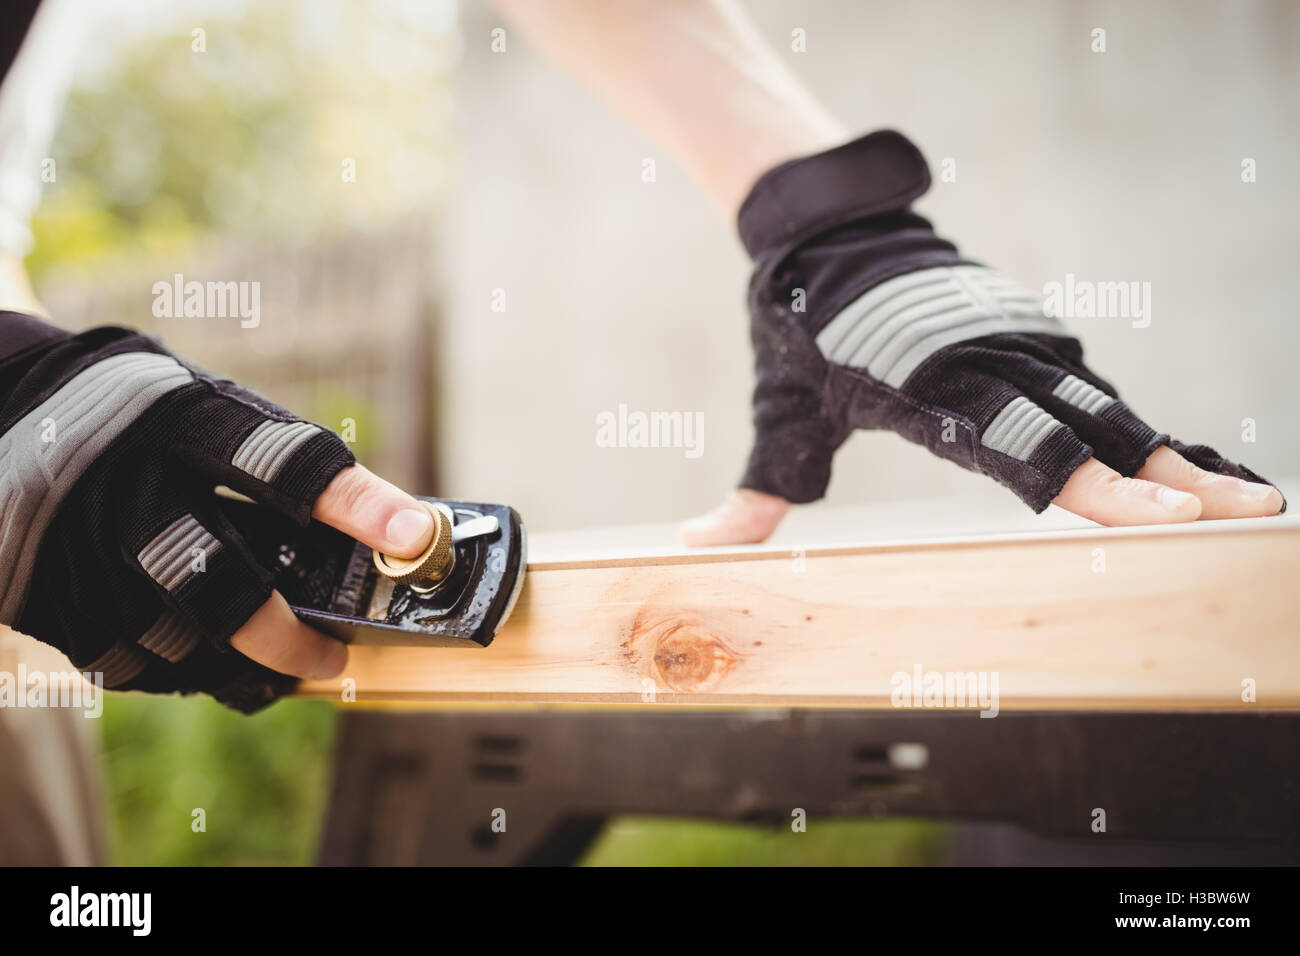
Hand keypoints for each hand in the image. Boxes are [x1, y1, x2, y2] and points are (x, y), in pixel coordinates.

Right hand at [0, 315, 432, 711]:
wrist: (4, 406)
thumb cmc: (136, 410)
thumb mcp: (204, 402)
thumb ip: (276, 459)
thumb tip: (386, 526)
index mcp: (181, 417)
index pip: (283, 462)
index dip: (355, 504)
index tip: (416, 536)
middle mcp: (123, 483)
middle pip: (219, 583)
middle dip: (286, 636)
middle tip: (331, 655)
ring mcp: (72, 546)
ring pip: (174, 641)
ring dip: (238, 668)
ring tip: (276, 670)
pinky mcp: (37, 593)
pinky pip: (123, 662)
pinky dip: (178, 674)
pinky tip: (207, 665)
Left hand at [679, 131, 1283, 545]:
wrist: (824, 226)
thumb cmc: (797, 325)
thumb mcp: (777, 412)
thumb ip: (757, 490)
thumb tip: (697, 550)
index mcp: (928, 390)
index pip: (1021, 446)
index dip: (1088, 486)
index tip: (1155, 516)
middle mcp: (987, 362)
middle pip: (1089, 426)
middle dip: (1167, 477)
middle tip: (1243, 518)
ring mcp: (1016, 340)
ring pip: (1105, 404)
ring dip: (1172, 454)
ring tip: (1243, 500)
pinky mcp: (1027, 330)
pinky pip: (1094, 384)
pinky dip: (1142, 423)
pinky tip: (1186, 462)